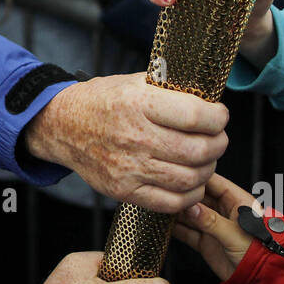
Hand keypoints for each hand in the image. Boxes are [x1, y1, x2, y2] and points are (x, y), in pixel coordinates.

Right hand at [24, 71, 227, 212]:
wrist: (64, 126)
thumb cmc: (104, 101)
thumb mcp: (135, 81)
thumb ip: (171, 89)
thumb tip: (210, 99)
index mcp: (139, 103)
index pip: (196, 116)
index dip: (218, 118)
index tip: (219, 116)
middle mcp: (134, 137)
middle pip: (197, 151)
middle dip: (218, 144)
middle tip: (217, 139)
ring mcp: (128, 168)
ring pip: (189, 179)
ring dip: (208, 169)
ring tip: (205, 159)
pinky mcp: (124, 191)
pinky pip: (171, 202)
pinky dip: (190, 194)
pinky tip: (190, 181)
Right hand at [171, 174, 263, 282]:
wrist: (260, 279)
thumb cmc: (259, 253)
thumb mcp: (234, 234)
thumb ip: (211, 221)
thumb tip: (190, 207)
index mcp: (237, 202)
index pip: (215, 183)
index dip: (198, 179)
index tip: (181, 175)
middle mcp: (224, 212)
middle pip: (200, 198)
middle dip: (184, 196)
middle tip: (166, 193)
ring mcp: (214, 227)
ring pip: (191, 215)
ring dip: (177, 213)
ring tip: (161, 208)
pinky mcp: (206, 242)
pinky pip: (188, 232)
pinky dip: (176, 230)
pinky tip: (164, 225)